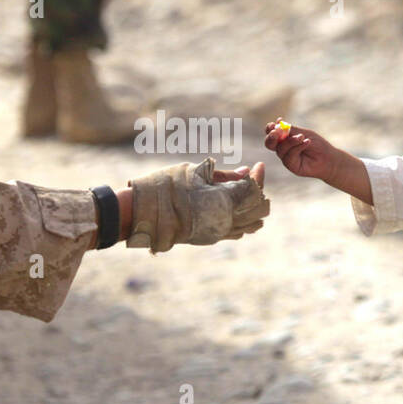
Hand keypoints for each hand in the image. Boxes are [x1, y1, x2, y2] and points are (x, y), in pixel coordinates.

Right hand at [127, 158, 268, 252]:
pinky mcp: (210, 238)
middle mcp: (225, 221)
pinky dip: (243, 220)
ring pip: (250, 224)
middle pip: (258, 209)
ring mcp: (218, 232)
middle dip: (259, 192)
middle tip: (252, 177)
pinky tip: (237, 209)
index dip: (258, 177)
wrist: (143, 212)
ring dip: (253, 208)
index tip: (257, 165)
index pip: (254, 190)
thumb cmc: (166, 186)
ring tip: (246, 192)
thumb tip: (246, 172)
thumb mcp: (196, 173)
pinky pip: (236, 231)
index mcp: (224, 202)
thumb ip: (224, 175)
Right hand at [263, 121, 338, 180]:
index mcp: (285, 139)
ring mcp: (287, 158)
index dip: (269, 129)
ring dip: (290, 141)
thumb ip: (291, 130)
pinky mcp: (292, 166)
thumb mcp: (304, 133)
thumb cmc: (317, 145)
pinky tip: (307, 142)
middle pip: (269, 144)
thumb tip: (278, 123)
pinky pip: (289, 156)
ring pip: (280, 149)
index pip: (272, 134)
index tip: (272, 124)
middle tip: (277, 131)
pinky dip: (297, 147)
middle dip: (271, 137)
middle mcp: (283, 149)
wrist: (329, 158)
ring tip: (302, 137)